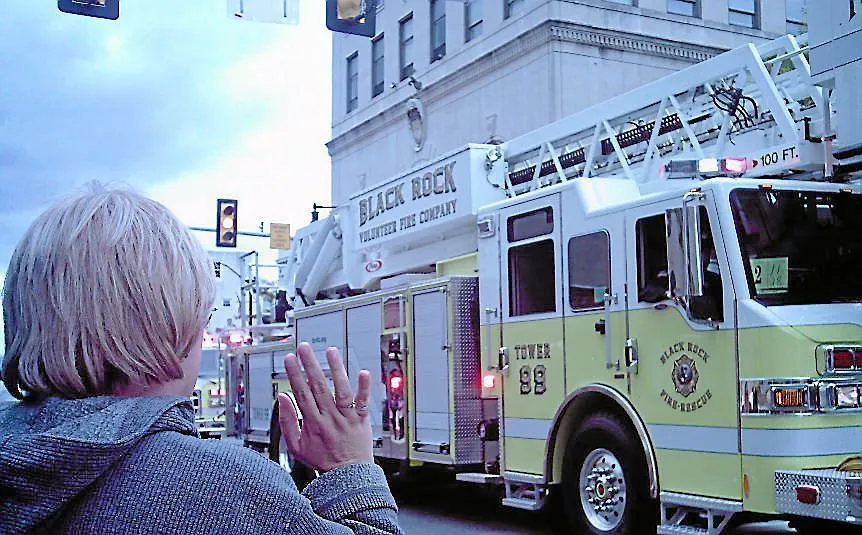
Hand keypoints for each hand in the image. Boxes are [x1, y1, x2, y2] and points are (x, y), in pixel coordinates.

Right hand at [277, 342, 373, 472]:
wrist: (348, 475)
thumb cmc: (322, 460)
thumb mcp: (295, 447)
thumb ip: (287, 421)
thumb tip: (282, 398)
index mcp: (312, 423)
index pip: (301, 393)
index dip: (294, 374)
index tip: (289, 358)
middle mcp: (330, 417)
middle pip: (318, 386)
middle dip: (310, 365)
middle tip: (303, 347)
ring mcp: (347, 417)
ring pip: (340, 389)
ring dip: (335, 369)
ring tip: (330, 351)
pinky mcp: (362, 418)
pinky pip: (363, 401)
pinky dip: (364, 387)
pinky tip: (363, 372)